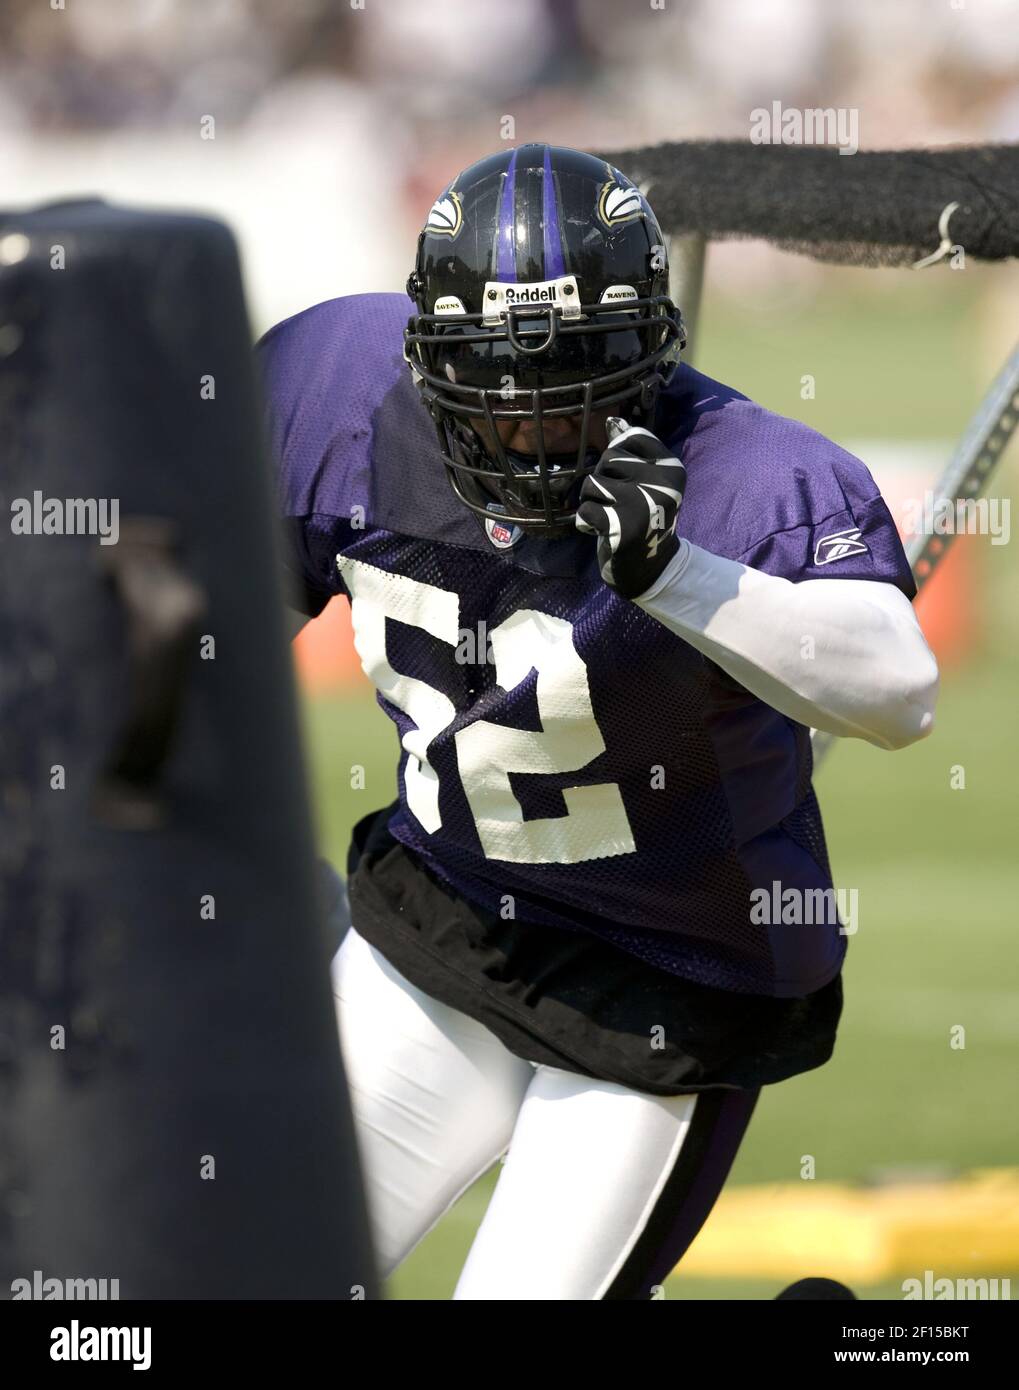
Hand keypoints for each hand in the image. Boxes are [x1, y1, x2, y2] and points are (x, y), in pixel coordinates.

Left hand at [575, 419, 686, 598]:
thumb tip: (613, 421)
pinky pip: (586, 510)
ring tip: (610, 517)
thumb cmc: (643, 520)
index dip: (618, 459)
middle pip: (608, 459)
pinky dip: (587, 523)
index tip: (630, 483)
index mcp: (672, 466)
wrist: (651, 570)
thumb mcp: (644, 482)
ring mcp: (644, 504)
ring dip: (592, 502)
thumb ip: (630, 453)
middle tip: (618, 505)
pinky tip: (603, 533)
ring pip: (592, 483)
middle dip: (603, 482)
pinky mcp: (623, 527)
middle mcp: (663, 482)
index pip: (630, 437)